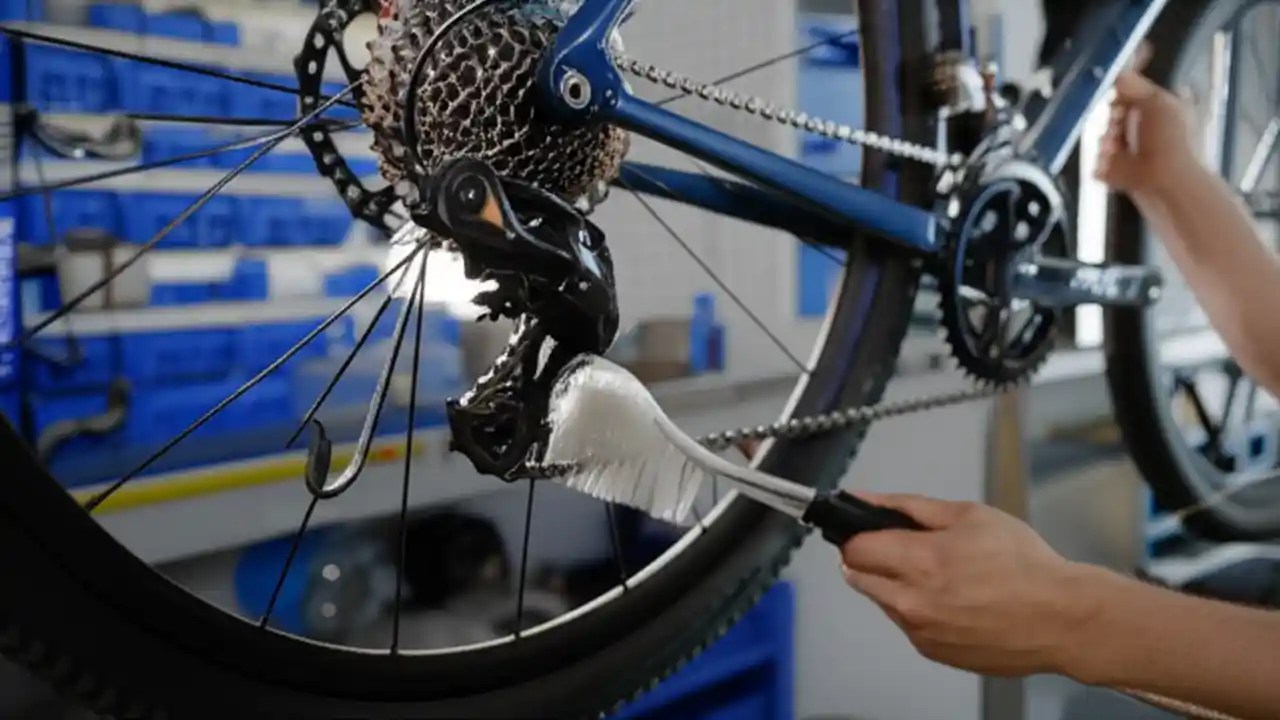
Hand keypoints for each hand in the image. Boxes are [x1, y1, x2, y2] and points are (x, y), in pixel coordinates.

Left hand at [840, 494, 1095, 676]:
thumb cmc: (1023, 564)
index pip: (853, 548)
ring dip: (895, 586)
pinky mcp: (933, 652)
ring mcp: (921, 631)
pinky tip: (951, 601)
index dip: (858, 533)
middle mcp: (912, 602)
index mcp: (919, 562)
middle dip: (871, 559)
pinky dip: (918, 611)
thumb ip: (908, 506)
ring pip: (882, 602)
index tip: (869, 530)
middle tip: (904, 550)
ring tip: (940, 576)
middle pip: (857, 576)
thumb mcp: (968, 514)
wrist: (1061, 617)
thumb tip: (865, 498)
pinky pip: (907, 626)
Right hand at [1094, 45, 1201, 196]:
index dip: (1119, 91)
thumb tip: (1115, 72)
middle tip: (1118, 124)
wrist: (1166, 184)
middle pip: (1112, 112)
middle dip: (1111, 117)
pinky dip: (1102, 161)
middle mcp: (1144, 127)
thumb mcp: (1157, 101)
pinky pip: (1097, 160)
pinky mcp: (1115, 171)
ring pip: (1102, 136)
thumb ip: (1134, 85)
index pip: (1131, 92)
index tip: (1115, 95)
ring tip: (1114, 149)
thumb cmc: (1170, 140)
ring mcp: (1129, 150)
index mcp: (1159, 108)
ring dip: (1106, 141)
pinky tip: (1110, 163)